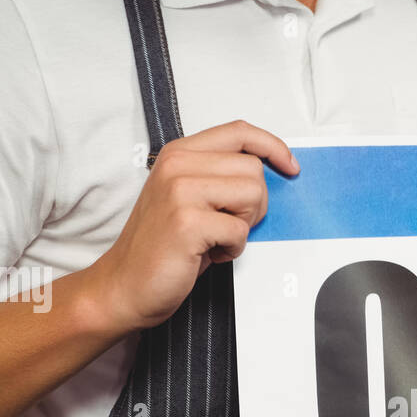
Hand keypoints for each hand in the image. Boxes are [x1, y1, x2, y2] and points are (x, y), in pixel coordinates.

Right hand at [86, 120, 299, 332]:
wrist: (126, 284)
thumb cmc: (162, 246)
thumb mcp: (189, 198)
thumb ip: (220, 178)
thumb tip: (271, 174)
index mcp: (179, 154)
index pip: (239, 132)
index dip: (272, 147)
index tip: (290, 167)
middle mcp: (177, 165)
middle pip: (253, 168)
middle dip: (254, 203)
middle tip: (229, 225)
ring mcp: (180, 191)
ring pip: (253, 194)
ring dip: (243, 225)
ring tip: (216, 239)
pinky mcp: (187, 222)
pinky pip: (240, 231)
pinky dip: (233, 249)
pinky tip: (209, 254)